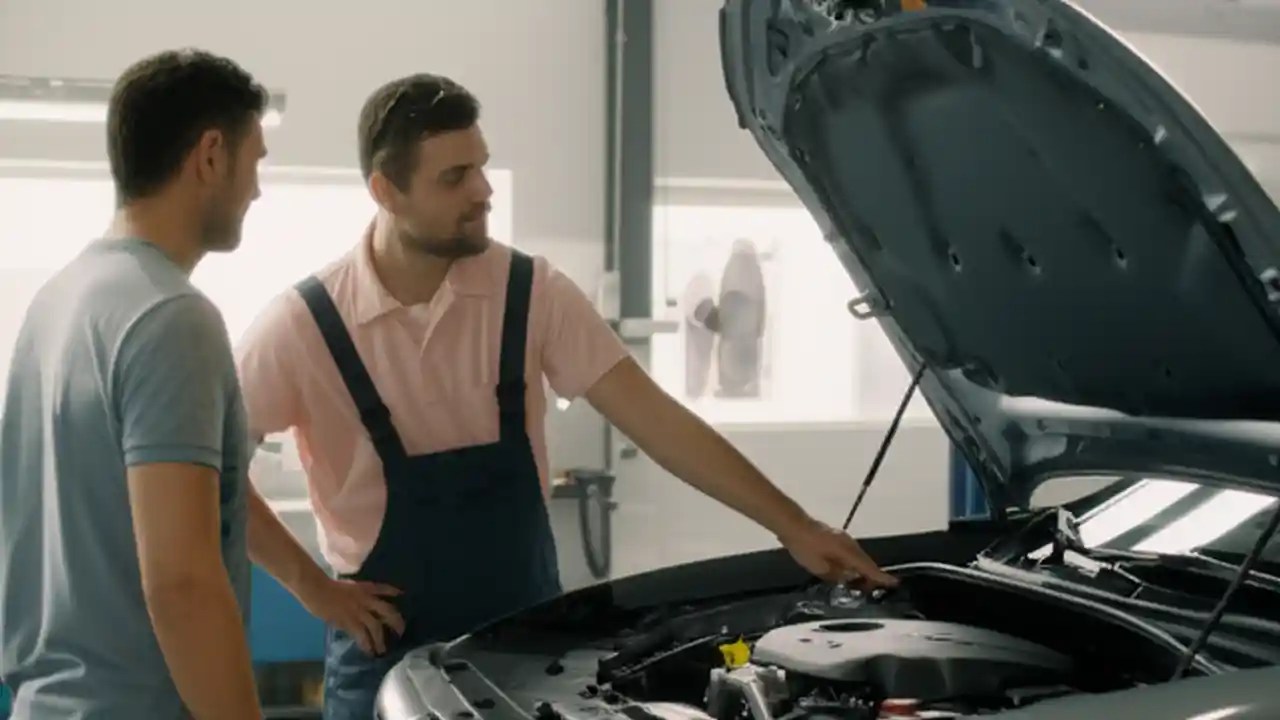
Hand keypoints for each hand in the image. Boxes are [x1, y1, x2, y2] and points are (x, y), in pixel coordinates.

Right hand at [298, 576, 405, 654]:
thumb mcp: (347, 586)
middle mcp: (366, 599)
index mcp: (364, 588)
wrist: (317, 589)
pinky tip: (369, 651)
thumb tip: (360, 605)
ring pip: (376, 626)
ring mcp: (359, 611)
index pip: (382, 588)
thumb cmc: (326, 586)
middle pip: (387, 610)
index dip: (393, 591)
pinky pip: (362, 635)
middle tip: (401, 631)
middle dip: (396, 622)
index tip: (402, 595)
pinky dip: (366, 644)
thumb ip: (356, 595)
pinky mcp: (350, 621)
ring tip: (382, 650)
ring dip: (380, 639)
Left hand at [777, 517, 898, 587]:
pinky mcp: (835, 537)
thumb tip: (849, 578)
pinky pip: (850, 552)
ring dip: (861, 568)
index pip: (869, 567)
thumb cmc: (805, 547)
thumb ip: (836, 574)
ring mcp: (843, 538)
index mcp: (848, 552)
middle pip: (865, 561)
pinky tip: (847, 569)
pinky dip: (852, 562)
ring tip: (861, 582)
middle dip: (871, 574)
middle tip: (874, 588)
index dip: (881, 577)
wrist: (792, 525)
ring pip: (857, 556)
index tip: (894, 583)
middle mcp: (849, 543)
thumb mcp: (820, 567)